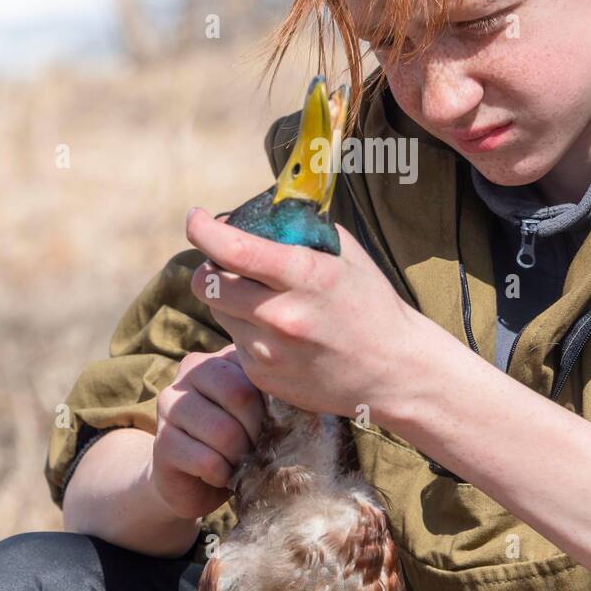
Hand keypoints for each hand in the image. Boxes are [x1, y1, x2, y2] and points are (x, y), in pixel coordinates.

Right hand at [148, 345, 264, 519]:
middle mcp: (190, 372)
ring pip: (222, 430)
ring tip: (239, 463)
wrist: (195, 482)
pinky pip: (206, 460)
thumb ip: (276, 399)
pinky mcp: (161, 442)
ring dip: (240, 457)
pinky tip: (219, 475)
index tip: (276, 425)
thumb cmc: (239, 442)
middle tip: (257, 449)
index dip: (273, 405)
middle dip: (257, 431)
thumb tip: (312, 398)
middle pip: (239, 395)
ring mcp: (170, 405)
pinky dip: (222, 474)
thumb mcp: (261, 415)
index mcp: (222, 358)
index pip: (257, 369)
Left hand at [185, 206, 428, 422]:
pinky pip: (234, 340)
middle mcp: (281, 316)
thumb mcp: (346, 256)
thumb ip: (302, 231)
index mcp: (305, 276)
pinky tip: (278, 331)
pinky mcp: (261, 376)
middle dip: (209, 266)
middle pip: (206, 283)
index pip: (233, 249)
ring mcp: (268, 351)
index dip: (203, 229)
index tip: (197, 218)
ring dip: (228, 298)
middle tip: (225, 261)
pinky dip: (246, 329)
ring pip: (217, 311)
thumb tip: (257, 215)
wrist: (393, 372)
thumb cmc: (371, 305)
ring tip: (263, 298)